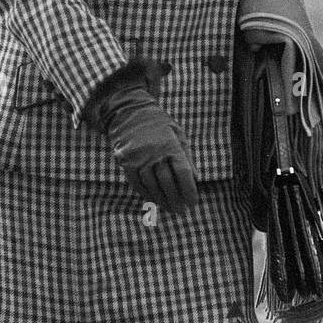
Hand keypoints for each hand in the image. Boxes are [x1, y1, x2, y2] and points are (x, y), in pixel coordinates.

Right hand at [86, 76, 198, 212]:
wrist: (129, 112)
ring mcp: (138, 158)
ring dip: (162, 200)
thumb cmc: (159, 123)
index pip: (183, 173)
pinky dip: (146, 194)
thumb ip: (187, 155)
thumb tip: (196, 178)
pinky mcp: (126, 162)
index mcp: (171, 145)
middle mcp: (154, 153)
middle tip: (182, 211)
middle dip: (176, 199)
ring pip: (151, 185)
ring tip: (170, 208)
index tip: (193, 202)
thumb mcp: (178, 133)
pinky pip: (137, 183)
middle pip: (167, 182)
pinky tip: (154, 200)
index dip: (189, 190)